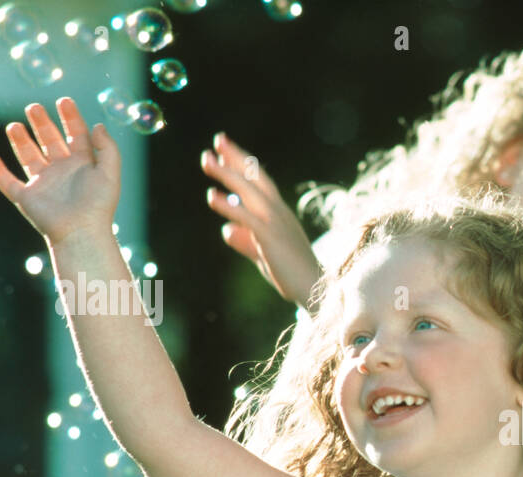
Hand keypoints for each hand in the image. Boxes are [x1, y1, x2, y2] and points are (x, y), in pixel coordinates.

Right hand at [0, 98, 119, 246]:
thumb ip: (107, 148)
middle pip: (50, 141)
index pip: (76, 135)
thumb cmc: (98, 204)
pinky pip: (8, 182)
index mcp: (83, 165)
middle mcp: (62, 172)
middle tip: (34, 107)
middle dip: (42, 123)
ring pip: (29, 156)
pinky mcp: (27, 197)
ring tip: (15, 125)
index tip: (64, 100)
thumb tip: (98, 125)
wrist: (81, 232)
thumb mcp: (110, 172)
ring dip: (21, 140)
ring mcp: (43, 184)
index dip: (71, 117)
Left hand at [201, 132, 321, 306]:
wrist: (315, 290)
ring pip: (249, 191)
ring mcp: (276, 222)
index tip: (224, 149)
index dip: (242, 164)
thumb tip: (226, 230)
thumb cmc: (291, 275)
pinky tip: (212, 196)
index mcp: (279, 213)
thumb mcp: (263, 254)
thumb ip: (245, 241)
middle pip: (255, 178)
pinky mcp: (270, 237)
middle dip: (236, 158)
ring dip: (227, 174)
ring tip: (207, 160)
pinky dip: (229, 206)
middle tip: (217, 139)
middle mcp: (279, 212)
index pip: (260, 182)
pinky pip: (248, 217)